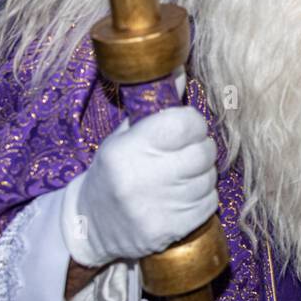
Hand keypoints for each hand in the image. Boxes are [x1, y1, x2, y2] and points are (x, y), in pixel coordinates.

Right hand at [62, 107, 217, 268]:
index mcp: (129, 148)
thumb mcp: (124, 135)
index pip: (184, 123)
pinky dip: (202, 197)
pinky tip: (181, 196)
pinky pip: (208, 203)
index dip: (193, 122)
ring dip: (201, 173)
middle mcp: (143, 177)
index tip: (187, 126)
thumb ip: (155, 105)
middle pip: (203, 151)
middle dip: (200, 147)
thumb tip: (179, 69)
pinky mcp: (170, 230)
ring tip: (180, 175)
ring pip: (208, 177)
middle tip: (186, 151)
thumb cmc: (113, 172)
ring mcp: (158, 207)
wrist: (91, 226)